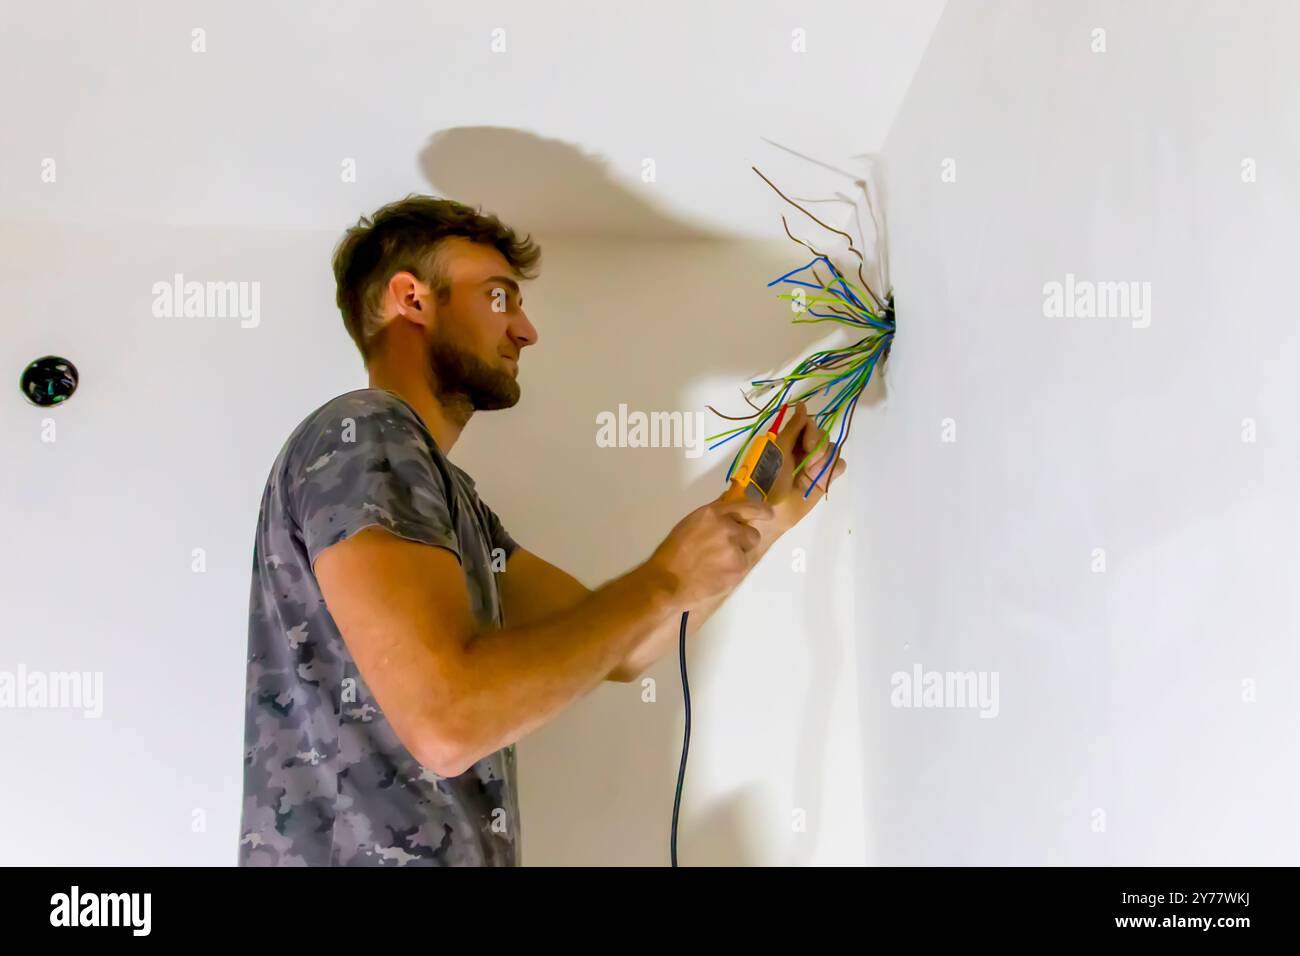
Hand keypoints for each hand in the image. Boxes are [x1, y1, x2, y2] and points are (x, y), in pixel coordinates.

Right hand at [648, 497, 772, 607]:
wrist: (668, 581)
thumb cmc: (673, 551)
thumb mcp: (690, 524)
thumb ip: (712, 514)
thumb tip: (727, 503)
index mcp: (713, 514)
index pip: (746, 506)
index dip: (761, 510)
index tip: (769, 513)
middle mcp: (727, 528)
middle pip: (752, 533)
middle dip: (743, 540)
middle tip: (725, 549)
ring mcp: (734, 550)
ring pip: (746, 552)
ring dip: (736, 556)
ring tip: (714, 564)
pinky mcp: (737, 569)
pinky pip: (741, 567)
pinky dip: (731, 571)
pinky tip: (714, 574)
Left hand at [762, 402, 846, 536]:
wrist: (772, 510)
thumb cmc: (768, 478)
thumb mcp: (778, 450)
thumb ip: (793, 428)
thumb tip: (803, 406)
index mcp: (791, 440)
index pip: (810, 424)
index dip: (811, 430)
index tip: (805, 443)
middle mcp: (805, 450)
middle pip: (823, 435)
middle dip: (816, 446)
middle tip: (806, 462)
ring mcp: (816, 464)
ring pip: (832, 448)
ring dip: (823, 459)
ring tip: (809, 472)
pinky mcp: (825, 478)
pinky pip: (839, 464)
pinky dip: (832, 468)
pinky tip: (820, 477)